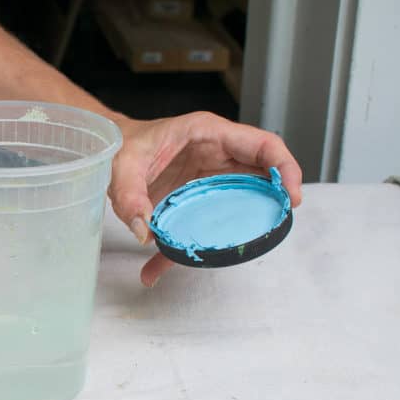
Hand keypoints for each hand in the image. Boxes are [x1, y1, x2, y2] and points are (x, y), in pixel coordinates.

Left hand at [107, 111, 302, 287]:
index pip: (261, 144)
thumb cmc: (121, 147)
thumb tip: (144, 232)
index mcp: (207, 133)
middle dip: (276, 197)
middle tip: (278, 223)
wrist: (108, 151)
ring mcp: (208, 176)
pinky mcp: (197, 198)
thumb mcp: (121, 167)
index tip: (291, 194)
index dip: (285, 166)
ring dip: (247, 221)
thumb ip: (129, 197)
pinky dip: (196, 244)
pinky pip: (209, 220)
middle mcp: (215, 154)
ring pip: (244, 197)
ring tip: (245, 244)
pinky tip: (169, 266)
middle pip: (262, 172)